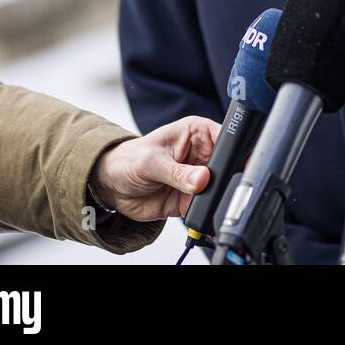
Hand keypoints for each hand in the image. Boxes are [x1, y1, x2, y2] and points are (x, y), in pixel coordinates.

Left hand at [89, 115, 221, 221]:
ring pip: (220, 187)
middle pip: (228, 164)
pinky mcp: (192, 198)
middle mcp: (202, 154)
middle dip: (224, 176)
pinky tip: (198, 212)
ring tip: (198, 198)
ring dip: (215, 195)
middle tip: (210, 185)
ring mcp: (199, 177)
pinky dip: (205, 211)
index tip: (231, 163)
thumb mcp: (151, 162)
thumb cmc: (128, 160)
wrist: (111, 186)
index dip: (233, 149)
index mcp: (196, 133)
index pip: (225, 137)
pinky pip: (206, 206)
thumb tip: (203, 179)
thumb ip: (177, 172)